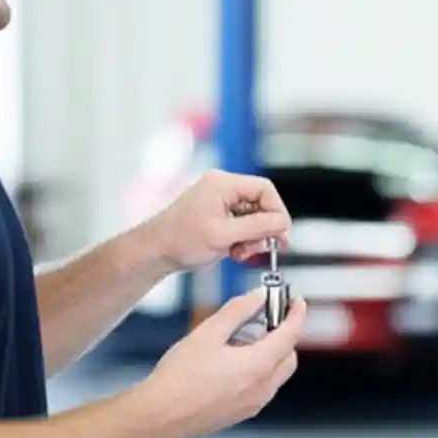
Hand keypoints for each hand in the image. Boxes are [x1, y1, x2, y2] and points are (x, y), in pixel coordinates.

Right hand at [134, 287, 307, 437]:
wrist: (159, 415)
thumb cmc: (178, 380)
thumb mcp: (208, 332)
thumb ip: (238, 310)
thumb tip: (258, 297)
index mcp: (258, 366)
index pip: (292, 334)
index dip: (297, 313)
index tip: (297, 302)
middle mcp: (262, 388)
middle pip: (289, 355)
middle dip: (282, 333)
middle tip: (264, 318)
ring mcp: (254, 403)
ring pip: (277, 373)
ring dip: (269, 352)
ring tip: (238, 341)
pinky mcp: (242, 412)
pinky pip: (263, 387)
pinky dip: (258, 370)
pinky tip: (231, 362)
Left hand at [144, 171, 291, 272]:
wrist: (155, 252)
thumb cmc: (179, 240)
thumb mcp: (223, 235)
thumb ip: (256, 227)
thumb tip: (282, 223)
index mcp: (223, 184)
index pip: (265, 189)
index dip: (277, 211)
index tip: (280, 233)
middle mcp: (223, 188)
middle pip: (261, 203)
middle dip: (264, 228)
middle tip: (265, 248)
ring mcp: (220, 201)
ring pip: (253, 216)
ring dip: (253, 237)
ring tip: (241, 252)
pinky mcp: (218, 215)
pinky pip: (242, 224)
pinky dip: (243, 239)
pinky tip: (234, 251)